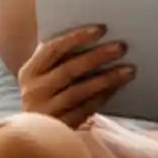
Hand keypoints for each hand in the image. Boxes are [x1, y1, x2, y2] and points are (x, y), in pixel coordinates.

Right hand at [17, 24, 134, 126]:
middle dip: (96, 57)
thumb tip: (97, 32)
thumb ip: (62, 55)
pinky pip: (85, 109)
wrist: (39, 129)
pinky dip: (103, 96)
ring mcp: (46, 111)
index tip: (101, 29)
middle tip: (121, 47)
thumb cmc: (49, 89)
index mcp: (29, 71)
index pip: (53, 49)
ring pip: (79, 92)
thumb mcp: (46, 72)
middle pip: (68, 70)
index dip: (76, 37)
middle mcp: (33, 91)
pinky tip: (118, 86)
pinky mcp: (60, 127)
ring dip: (106, 79)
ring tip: (128, 70)